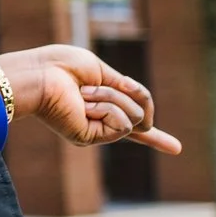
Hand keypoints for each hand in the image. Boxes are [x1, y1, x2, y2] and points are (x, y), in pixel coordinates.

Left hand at [0, 45, 182, 154]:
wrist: (39, 74)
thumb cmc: (61, 66)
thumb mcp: (102, 72)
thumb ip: (125, 91)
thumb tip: (144, 119)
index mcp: (102, 106)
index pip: (132, 124)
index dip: (155, 137)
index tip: (176, 149)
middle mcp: (100, 123)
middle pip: (143, 113)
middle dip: (129, 91)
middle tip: (89, 86)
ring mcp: (97, 131)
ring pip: (136, 116)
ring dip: (112, 96)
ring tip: (82, 93)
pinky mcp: (91, 138)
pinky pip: (124, 123)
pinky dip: (108, 106)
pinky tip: (84, 104)